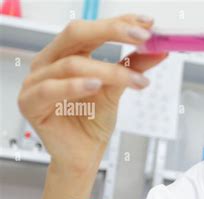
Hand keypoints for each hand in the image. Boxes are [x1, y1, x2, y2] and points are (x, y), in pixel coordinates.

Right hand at [17, 14, 167, 172]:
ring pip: (72, 64)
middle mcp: (49, 61)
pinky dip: (75, 86)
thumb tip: (158, 49)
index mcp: (67, 53)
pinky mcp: (29, 103)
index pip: (93, 30)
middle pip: (77, 34)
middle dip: (112, 32)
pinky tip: (96, 86)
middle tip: (142, 38)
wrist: (84, 155)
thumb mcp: (117, 90)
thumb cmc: (94, 122)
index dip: (120, 23)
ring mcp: (36, 80)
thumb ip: (133, 68)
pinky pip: (51, 89)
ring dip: (107, 70)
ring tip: (134, 79)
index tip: (148, 23)